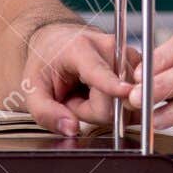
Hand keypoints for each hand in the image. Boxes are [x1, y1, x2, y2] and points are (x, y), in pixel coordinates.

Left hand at [22, 22, 138, 136]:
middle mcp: (110, 46)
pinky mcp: (139, 64)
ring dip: (108, 108)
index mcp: (80, 48)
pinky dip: (120, 104)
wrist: (58, 43)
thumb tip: (71, 129)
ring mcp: (127, 54)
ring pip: (127, 103)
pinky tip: (105, 93)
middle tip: (76, 98)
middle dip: (95, 111)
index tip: (125, 92)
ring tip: (89, 94)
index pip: (99, 72)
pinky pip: (136, 99)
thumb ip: (47, 113)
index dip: (113, 85)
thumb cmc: (47, 63)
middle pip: (114, 99)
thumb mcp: (32, 90)